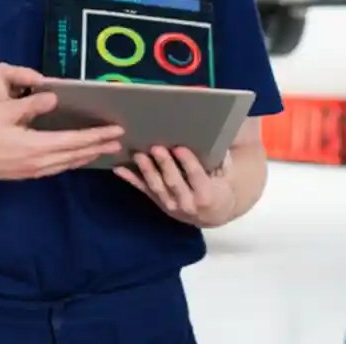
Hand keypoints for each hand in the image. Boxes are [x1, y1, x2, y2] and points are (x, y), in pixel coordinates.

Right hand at [0, 91, 124, 180]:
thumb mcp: (4, 111)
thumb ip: (31, 106)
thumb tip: (54, 99)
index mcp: (37, 146)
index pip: (76, 141)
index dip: (97, 136)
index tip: (116, 131)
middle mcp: (39, 163)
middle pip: (76, 155)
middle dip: (98, 147)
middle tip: (119, 141)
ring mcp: (31, 171)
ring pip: (66, 164)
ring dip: (85, 156)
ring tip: (101, 149)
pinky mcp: (23, 173)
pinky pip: (55, 167)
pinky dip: (69, 161)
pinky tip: (72, 157)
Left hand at [114, 147, 235, 227]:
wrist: (212, 213)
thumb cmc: (220, 184)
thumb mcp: (226, 173)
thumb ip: (222, 158)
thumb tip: (217, 134)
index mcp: (206, 194)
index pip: (196, 177)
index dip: (188, 163)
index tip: (180, 148)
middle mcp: (187, 203)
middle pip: (174, 182)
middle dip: (164, 165)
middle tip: (156, 148)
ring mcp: (170, 205)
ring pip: (156, 187)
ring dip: (146, 170)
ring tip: (138, 154)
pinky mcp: (157, 201)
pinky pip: (143, 190)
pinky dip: (130, 179)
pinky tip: (118, 168)